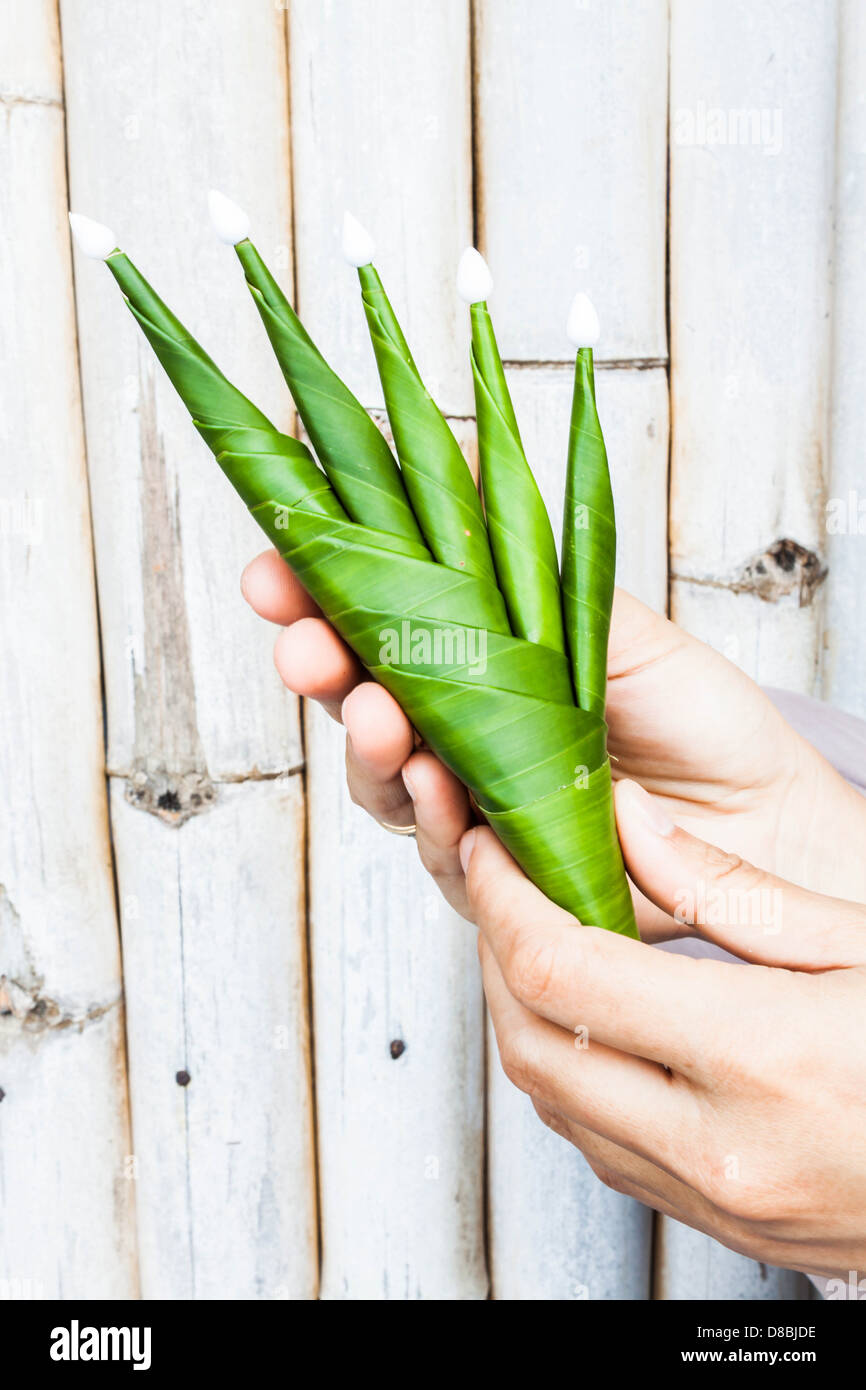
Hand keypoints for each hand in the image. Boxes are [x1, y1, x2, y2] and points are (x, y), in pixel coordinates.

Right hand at [241, 549, 865, 934]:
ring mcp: (466, 798)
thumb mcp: (609, 622)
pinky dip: (431, 818)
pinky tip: (435, 788)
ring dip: (364, 745)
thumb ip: (527, 562)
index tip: (273, 563)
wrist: (759, 815)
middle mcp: (453, 727)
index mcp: (470, 657)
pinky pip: (440, 849)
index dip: (313, 591)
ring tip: (375, 716)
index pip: (370, 618)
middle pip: (351, 694)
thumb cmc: (689, 715)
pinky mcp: (492, 872)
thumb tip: (461, 453)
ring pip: (379, 776)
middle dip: (315, 665)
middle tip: (303, 647)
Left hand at [461, 788, 865, 1279]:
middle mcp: (724, 1145)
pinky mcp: (723, 1224)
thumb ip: (730, 888)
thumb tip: (628, 822)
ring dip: (526, 1018)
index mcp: (765, 1055)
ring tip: (544, 941)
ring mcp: (719, 1200)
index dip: (503, 899)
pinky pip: (601, 1149)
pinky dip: (572, 1078)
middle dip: (496, 954)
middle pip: (533, 1043)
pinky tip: (596, 1022)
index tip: (490, 848)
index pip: (563, 973)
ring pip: (553, 1106)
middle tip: (507, 886)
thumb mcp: (862, 940)